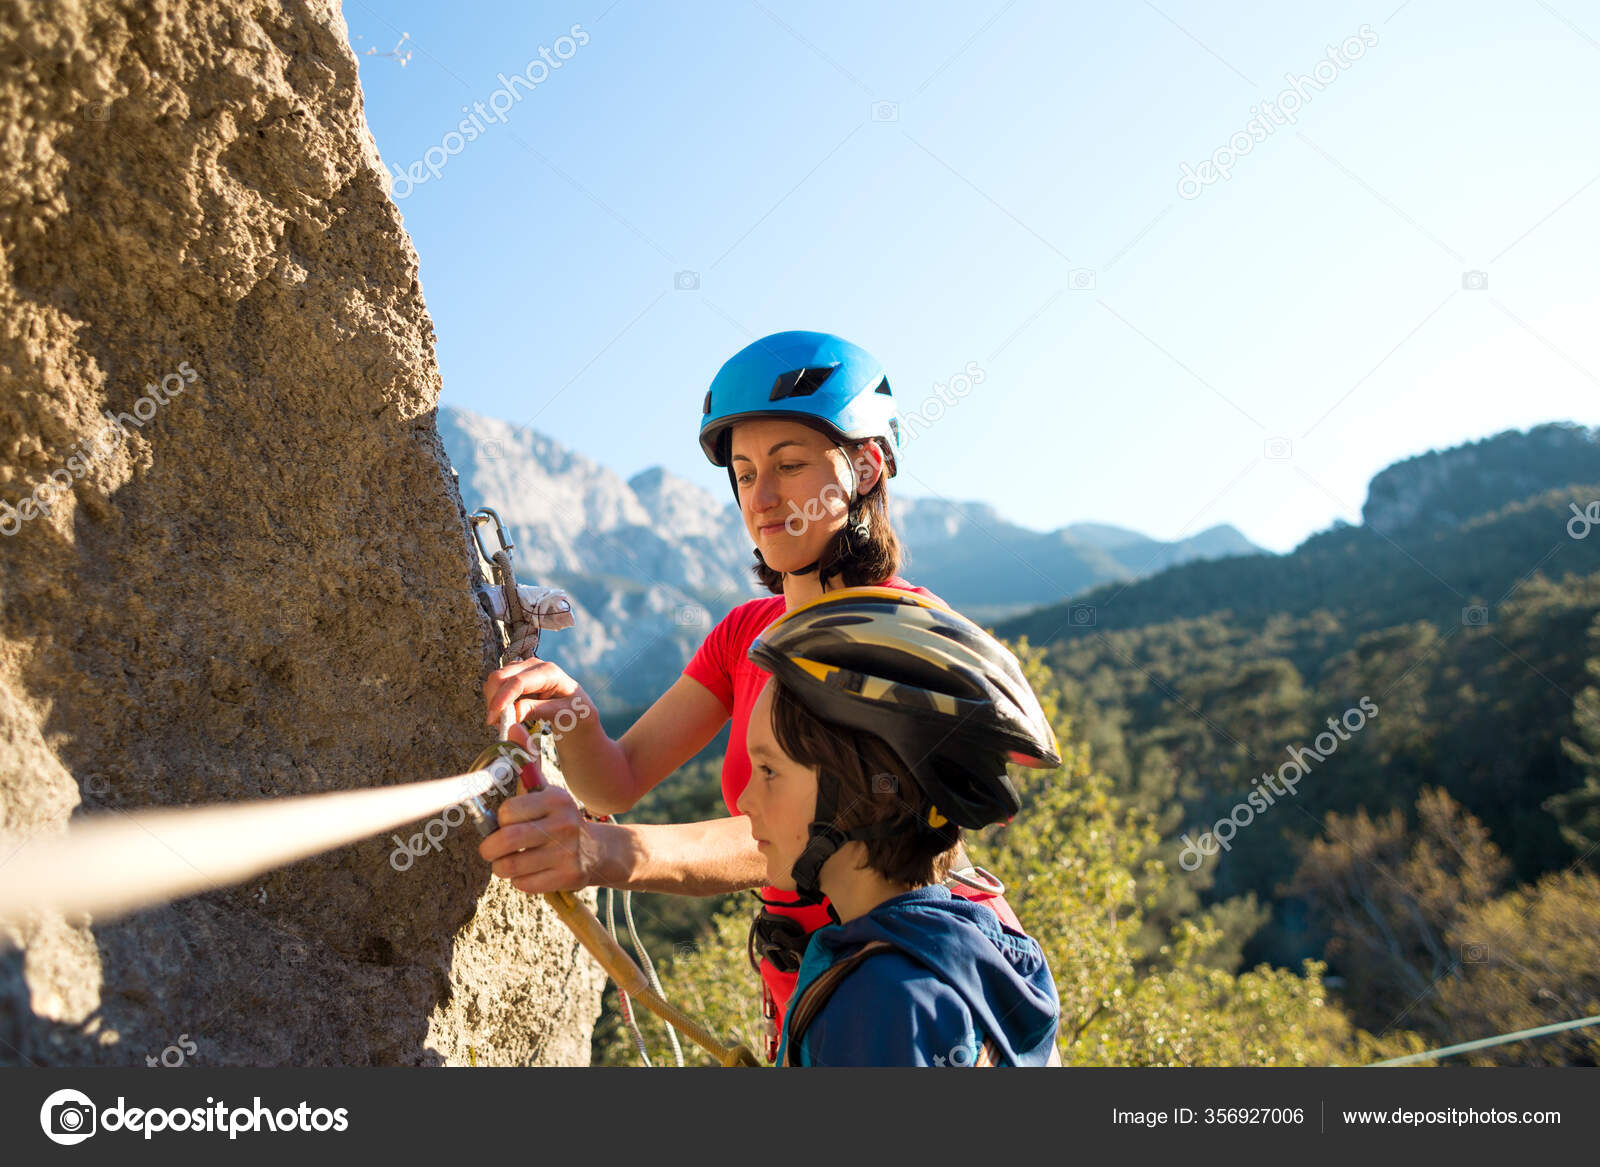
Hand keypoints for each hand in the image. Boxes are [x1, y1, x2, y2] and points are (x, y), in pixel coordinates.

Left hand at [477, 783, 610, 893]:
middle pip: (507, 839)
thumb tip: (482, 794)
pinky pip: (524, 884)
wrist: (597, 850)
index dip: (498, 821)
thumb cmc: (559, 822)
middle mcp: (564, 824)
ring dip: (500, 867)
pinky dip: (517, 881)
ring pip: (511, 866)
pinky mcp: (568, 876)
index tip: (502, 825)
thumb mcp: (549, 799)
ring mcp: (568, 852)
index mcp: (556, 800)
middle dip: (488, 849)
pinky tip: (526, 873)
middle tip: (488, 851)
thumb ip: (522, 794)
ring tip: (504, 864)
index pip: (508, 811)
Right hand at [483, 657, 592, 734]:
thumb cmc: (572, 710)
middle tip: (498, 725)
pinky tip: (506, 714)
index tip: (493, 719)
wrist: (575, 705)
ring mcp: (522, 667)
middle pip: (499, 677)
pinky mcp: (513, 674)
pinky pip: (495, 685)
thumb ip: (537, 711)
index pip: (518, 682)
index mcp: (548, 672)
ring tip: (505, 722)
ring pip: (494, 681)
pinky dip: (495, 700)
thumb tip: (513, 713)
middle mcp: (532, 664)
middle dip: (493, 701)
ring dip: (493, 702)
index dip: (502, 699)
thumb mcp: (561, 713)